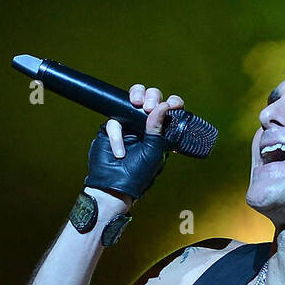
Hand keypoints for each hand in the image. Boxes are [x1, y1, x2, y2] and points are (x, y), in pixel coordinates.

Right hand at [84, 85, 180, 202]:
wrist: (114, 187)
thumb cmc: (138, 175)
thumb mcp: (153, 151)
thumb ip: (158, 129)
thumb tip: (163, 106)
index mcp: (161, 131)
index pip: (169, 110)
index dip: (172, 102)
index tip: (171, 104)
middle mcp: (145, 125)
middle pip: (151, 98)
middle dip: (151, 96)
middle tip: (149, 107)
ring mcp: (128, 125)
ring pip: (132, 100)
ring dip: (136, 96)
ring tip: (136, 105)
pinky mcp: (112, 129)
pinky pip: (114, 121)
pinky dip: (116, 135)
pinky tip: (120, 151)